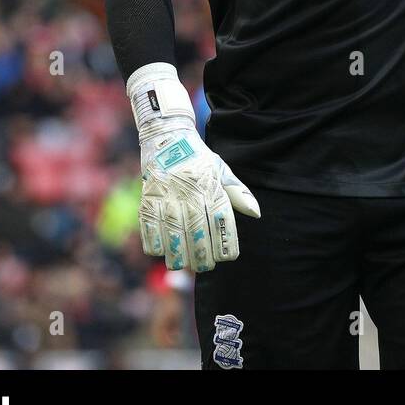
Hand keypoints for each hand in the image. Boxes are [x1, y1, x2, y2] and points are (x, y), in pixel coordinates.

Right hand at [128, 63, 259, 271]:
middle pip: (197, 229)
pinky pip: (149, 226)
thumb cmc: (199, 159)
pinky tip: (162, 252)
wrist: (166, 137)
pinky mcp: (147, 197)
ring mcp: (167, 195)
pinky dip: (154, 242)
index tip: (228, 257)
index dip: (225, 241)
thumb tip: (256, 213)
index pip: (221, 219)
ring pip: (173, 232)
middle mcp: (190, 191)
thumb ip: (238, 193)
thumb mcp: (222, 171)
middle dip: (202, 254)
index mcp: (210, 185)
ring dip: (178, 253)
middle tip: (206, 267)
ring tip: (185, 265)